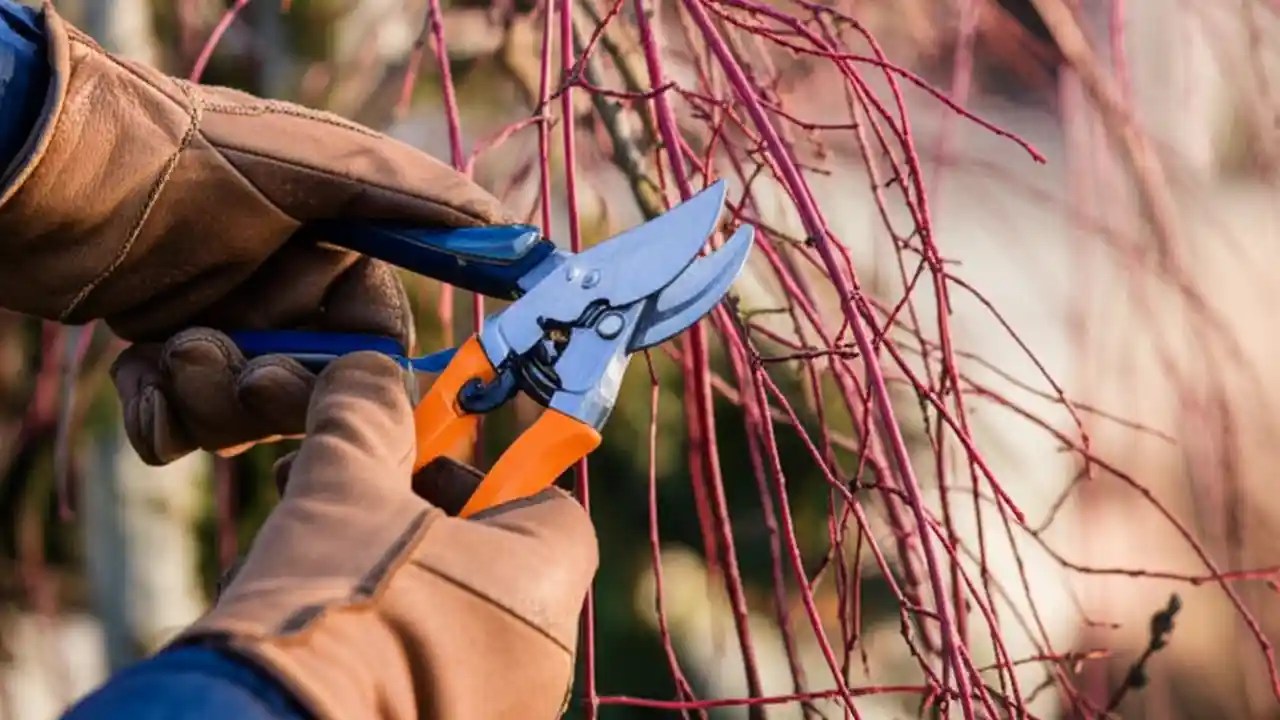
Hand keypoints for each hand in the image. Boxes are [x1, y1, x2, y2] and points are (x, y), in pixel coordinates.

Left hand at [0, 5, 507, 461]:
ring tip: (173, 351)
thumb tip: (513, 229)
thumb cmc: (202, 154)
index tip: (342, 398)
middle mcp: (282, 304)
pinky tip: (139, 379)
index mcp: (334, 265)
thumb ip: (423, 200)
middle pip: (309, 401)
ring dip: (211, 402)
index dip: (361, 385)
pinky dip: (160, 418)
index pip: (375, 355)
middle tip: (242, 371)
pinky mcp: (155, 361)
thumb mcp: (330, 163)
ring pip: (243, 423)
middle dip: (273, 399)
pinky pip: (177, 432)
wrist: (65, 166)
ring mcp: (220, 333)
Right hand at [173, 352, 597, 719]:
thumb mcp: (341, 488)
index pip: (545, 504)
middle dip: (413, 524)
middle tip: (345, 506)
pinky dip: (377, 646)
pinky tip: (309, 631)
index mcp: (546, 585)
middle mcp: (540, 660)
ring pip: (449, 622)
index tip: (414, 465)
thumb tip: (368, 371)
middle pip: (491, 562)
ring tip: (310, 563)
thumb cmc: (329, 608)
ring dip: (386, 580)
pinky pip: (423, 676)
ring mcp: (497, 711)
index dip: (478, 474)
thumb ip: (365, 419)